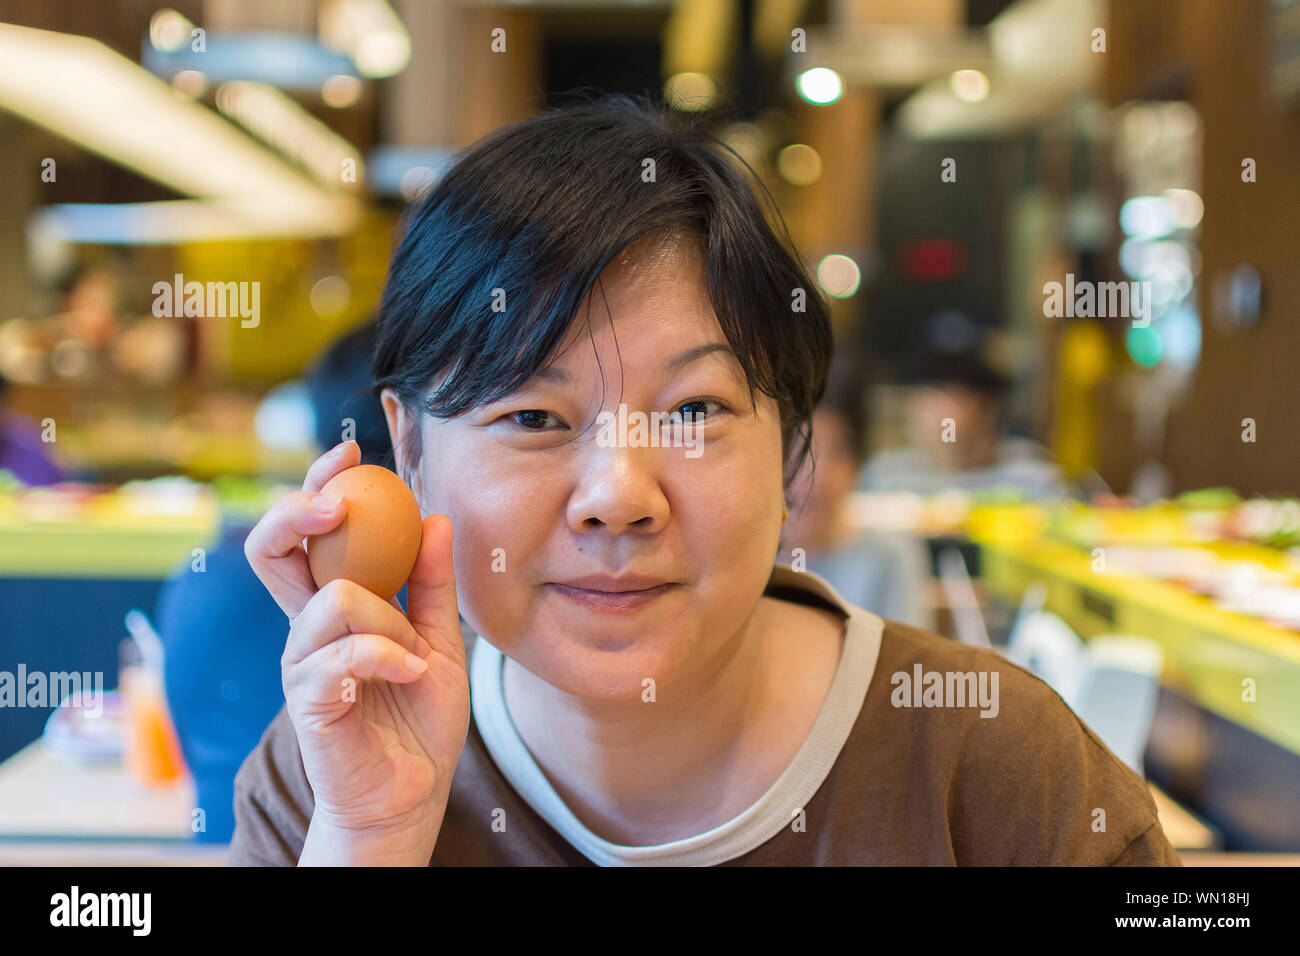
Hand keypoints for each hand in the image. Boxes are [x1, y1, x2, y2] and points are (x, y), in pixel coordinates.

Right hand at [245, 441, 469, 863]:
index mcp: (337, 605)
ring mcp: (303, 663)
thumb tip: (435, 516)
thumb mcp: (441, 639)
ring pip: (331, 600)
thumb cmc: (418, 716)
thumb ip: (433, 584)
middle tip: (336, 498)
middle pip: (271, 548)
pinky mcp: (309, 701)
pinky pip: (343, 655)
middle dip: (296, 509)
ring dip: (388, 619)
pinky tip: (412, 672)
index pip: (309, 533)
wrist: (412, 792)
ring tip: (413, 653)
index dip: (317, 486)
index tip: (348, 452)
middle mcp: (309, 627)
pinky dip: (387, 656)